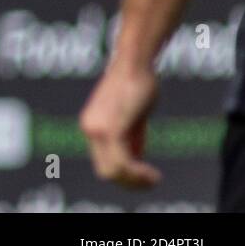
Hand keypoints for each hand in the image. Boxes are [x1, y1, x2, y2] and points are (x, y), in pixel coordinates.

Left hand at [79, 62, 162, 188]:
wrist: (135, 62)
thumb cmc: (137, 83)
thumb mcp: (133, 116)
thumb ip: (132, 137)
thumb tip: (136, 159)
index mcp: (92, 126)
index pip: (103, 163)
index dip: (125, 176)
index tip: (147, 177)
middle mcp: (90, 129)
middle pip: (106, 172)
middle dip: (130, 183)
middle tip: (152, 181)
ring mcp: (97, 129)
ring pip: (113, 172)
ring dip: (136, 181)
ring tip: (154, 178)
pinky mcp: (111, 128)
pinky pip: (122, 163)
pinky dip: (139, 174)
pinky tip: (154, 175)